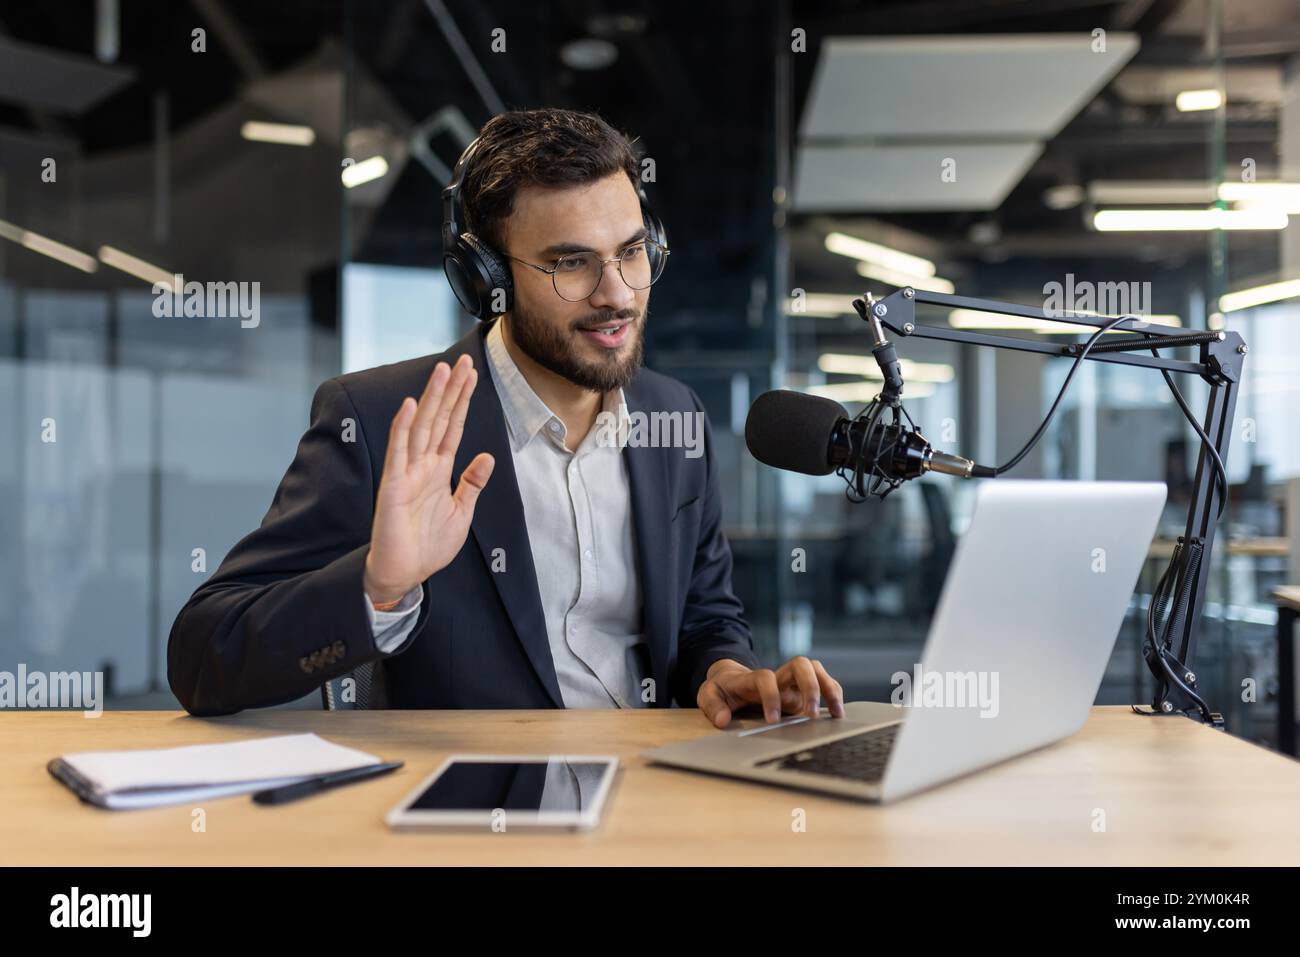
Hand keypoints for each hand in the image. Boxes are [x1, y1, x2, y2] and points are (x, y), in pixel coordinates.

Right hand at [363, 354, 494, 604]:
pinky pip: (399, 452)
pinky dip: (404, 428)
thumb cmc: (428, 545)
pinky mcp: (393, 486)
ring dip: (431, 399)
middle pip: (439, 419)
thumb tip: (486, 457)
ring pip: (421, 427)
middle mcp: (422, 465)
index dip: (462, 401)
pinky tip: (411, 406)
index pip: (453, 427)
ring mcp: (406, 473)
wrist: (404, 574)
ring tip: (442, 371)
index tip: (472, 376)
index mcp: (439, 470)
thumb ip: (472, 483)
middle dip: (451, 391)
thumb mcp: (462, 512)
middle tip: (463, 361)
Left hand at [697, 657, 844, 728]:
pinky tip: (838, 715)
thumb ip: (712, 706)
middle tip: (811, 715)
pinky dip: (834, 695)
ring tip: (837, 714)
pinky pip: (823, 683)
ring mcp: (791, 682)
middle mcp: (777, 676)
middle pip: (800, 664)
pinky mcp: (800, 691)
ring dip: (829, 688)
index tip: (773, 721)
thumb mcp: (708, 695)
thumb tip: (722, 720)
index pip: (766, 677)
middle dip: (810, 686)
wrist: (730, 679)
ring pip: (816, 670)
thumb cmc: (722, 688)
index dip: (771, 697)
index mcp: (753, 678)